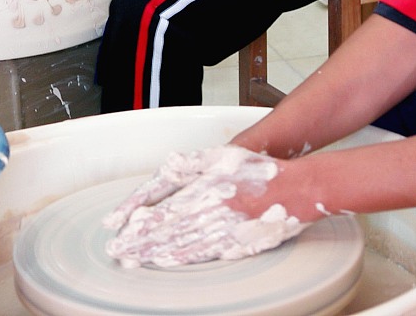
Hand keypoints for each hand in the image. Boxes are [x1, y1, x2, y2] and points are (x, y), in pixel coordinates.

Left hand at [102, 146, 305, 267]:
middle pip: (167, 229)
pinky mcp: (238, 244)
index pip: (162, 207)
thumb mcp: (222, 155)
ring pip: (182, 243)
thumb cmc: (259, 170)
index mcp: (205, 187)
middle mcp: (212, 209)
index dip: (137, 220)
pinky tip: (168, 261)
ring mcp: (225, 229)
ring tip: (134, 259)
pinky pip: (204, 253)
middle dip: (139, 241)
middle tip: (117, 251)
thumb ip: (192, 163)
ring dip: (154, 252)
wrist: (298, 189)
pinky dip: (182, 259)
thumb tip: (167, 167)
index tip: (118, 229)